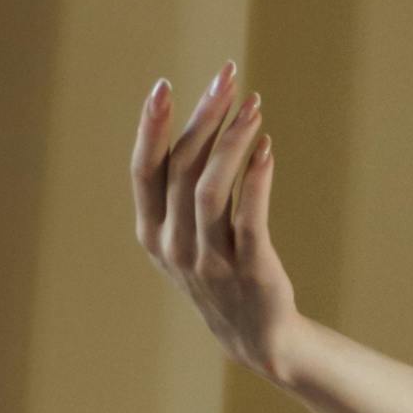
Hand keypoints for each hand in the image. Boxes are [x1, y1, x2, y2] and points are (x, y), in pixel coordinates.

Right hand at [131, 66, 299, 375]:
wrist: (255, 333)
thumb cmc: (218, 269)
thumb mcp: (184, 232)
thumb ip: (180, 189)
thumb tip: (198, 118)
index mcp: (152, 232)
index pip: (144, 170)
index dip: (151, 127)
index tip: (163, 85)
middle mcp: (174, 246)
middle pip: (183, 169)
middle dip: (204, 117)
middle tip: (227, 78)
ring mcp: (210, 260)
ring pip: (212, 190)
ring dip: (232, 141)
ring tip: (254, 106)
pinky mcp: (250, 269)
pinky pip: (250, 218)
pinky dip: (258, 179)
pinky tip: (268, 147)